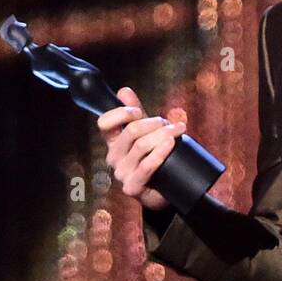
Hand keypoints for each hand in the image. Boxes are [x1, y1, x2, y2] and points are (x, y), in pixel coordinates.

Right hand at [97, 86, 185, 209]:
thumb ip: (136, 112)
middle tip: (170, 124)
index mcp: (113, 142)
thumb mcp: (147, 132)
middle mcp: (113, 157)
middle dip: (154, 123)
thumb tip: (124, 91)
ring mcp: (121, 173)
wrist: (166, 189)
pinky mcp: (132, 187)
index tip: (138, 111)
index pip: (104, 123)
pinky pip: (146, 166)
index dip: (121, 113)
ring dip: (163, 135)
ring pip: (142, 146)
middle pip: (131, 131)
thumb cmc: (155, 158)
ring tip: (177, 131)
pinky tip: (170, 144)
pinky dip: (160, 153)